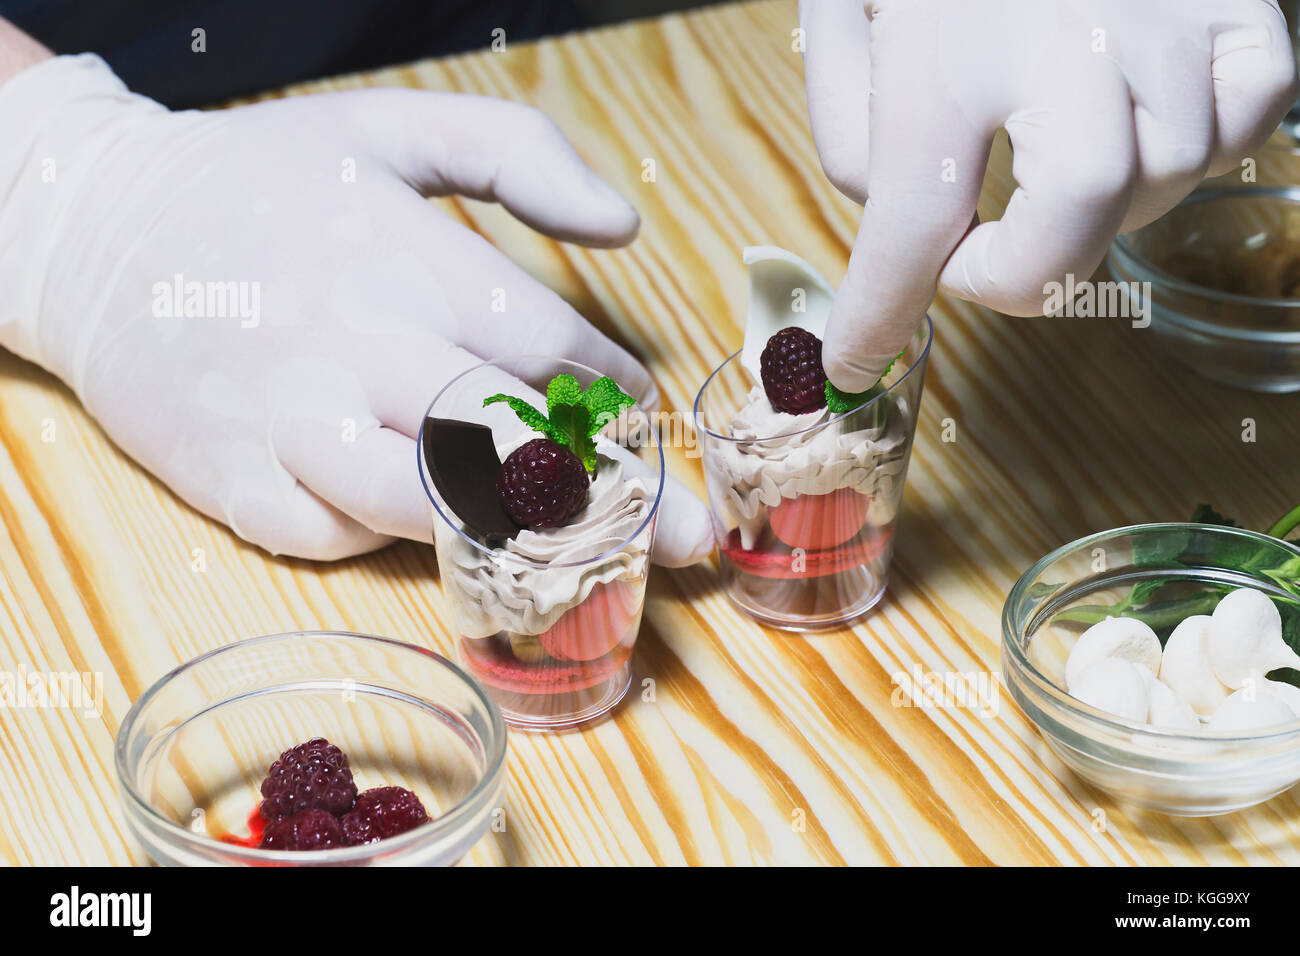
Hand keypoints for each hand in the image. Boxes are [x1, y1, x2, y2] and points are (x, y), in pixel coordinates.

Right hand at [0, 55, 711, 563]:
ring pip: (426, 506)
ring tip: (582, 555)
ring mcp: (289, 422)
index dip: (616, 388)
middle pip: (509, 442)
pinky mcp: (232, 482)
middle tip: (688, 541)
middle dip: (614, 498)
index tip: (642, 412)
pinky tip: (431, 522)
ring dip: (511, 533)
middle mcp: (357, 346)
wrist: (91, 229)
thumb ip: (518, 154)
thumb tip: (624, 224)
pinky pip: (337, 536)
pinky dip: (395, 538)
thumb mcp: (389, 126)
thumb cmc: (256, 180)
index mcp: (406, 259)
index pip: (551, 345)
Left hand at [801, 0, 1298, 389]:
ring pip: (1160, 175)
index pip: (911, 217)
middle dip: (1015, 273)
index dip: (878, 311)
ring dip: (1091, 206)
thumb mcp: (849, 18)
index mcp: (956, 35)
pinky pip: (1243, 121)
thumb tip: (897, 235)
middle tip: (971, 263)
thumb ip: (855, 134)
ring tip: (1047, 159)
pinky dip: (1191, 148)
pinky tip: (1137, 121)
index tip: (851, 367)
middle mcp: (1078, 28)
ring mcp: (1178, 12)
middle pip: (1074, 210)